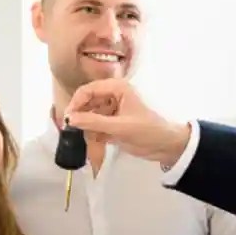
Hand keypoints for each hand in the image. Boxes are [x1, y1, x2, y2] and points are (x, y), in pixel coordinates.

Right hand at [63, 77, 191, 168]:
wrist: (167, 147)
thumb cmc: (148, 131)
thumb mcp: (120, 127)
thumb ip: (94, 122)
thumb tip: (69, 119)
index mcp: (117, 88)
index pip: (88, 90)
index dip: (76, 103)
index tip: (68, 119)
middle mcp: (113, 96)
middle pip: (87, 102)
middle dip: (80, 116)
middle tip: (72, 131)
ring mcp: (113, 110)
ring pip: (90, 115)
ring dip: (86, 127)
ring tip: (87, 139)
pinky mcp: (113, 124)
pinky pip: (96, 126)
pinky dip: (93, 134)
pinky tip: (95, 142)